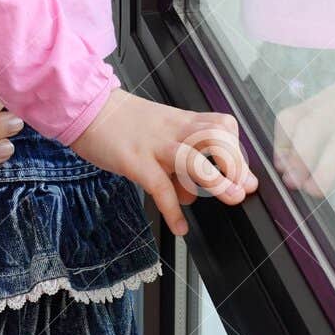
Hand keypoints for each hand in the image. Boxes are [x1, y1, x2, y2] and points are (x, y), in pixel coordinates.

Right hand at [71, 88, 256, 236]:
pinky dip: (172, 208)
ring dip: (216, 180)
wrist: (87, 108)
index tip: (247, 176)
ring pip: (192, 157)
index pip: (221, 127)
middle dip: (235, 161)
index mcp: (181, 121)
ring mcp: (154, 145)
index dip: (237, 150)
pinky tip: (179, 226)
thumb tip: (194, 192)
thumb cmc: (123, 122)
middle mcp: (173, 131)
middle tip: (243, 187)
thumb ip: (179, 156)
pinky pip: (158, 185)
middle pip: (215, 136)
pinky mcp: (134, 160)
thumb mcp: (158, 131)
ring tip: (230, 198)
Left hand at [272, 71, 334, 220]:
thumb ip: (301, 129)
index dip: (280, 145)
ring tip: (315, 192)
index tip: (281, 166)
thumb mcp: (322, 105)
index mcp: (316, 104)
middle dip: (298, 160)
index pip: (289, 119)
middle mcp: (333, 113)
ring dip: (322, 177)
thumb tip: (282, 165)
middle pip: (309, 130)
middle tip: (294, 182)